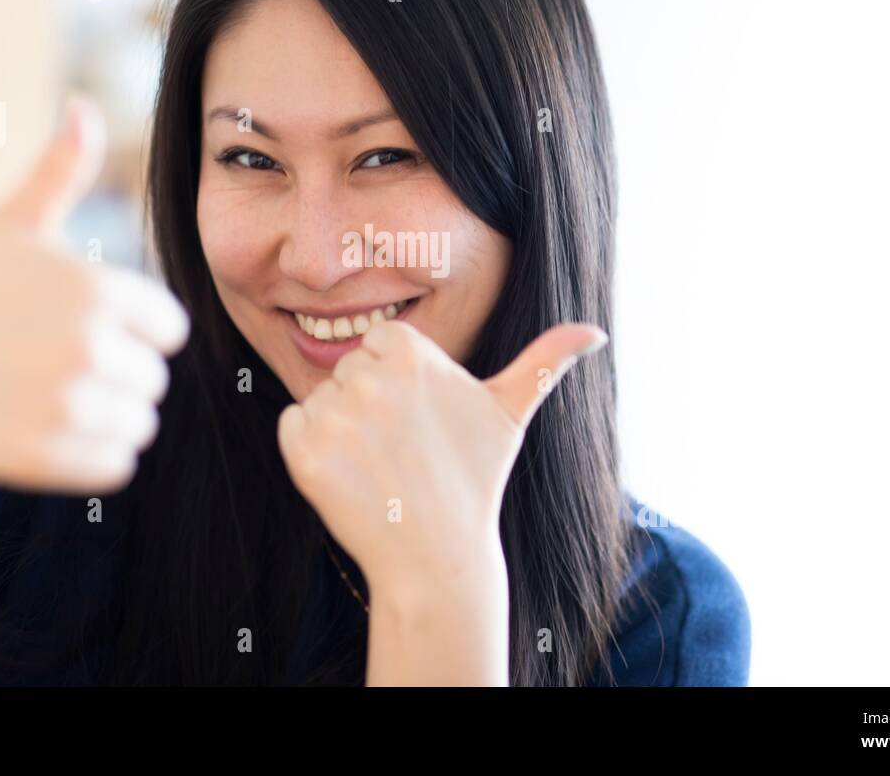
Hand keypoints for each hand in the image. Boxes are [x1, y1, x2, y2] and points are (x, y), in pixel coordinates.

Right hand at [0, 97, 187, 492]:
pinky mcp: (42, 459)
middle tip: (51, 362)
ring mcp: (66, 405)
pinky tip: (43, 428)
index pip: (170, 328)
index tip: (86, 326)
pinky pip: (115, 466)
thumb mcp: (9, 225)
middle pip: (153, 379)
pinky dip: (89, 456)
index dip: (134, 330)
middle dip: (115, 374)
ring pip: (138, 425)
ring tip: (46, 394)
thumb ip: (60, 172)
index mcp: (97, 287)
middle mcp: (90, 345)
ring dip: (104, 417)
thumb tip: (83, 106)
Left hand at [276, 319, 606, 599]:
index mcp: (409, 352)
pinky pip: (293, 426)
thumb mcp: (509, 413)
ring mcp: (334, 416)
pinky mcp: (303, 453)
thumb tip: (595, 331)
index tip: (419, 417)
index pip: (378, 342)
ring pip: (321, 399)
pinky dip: (312, 449)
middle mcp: (368, 376)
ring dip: (342, 429)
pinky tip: (350, 475)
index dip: (396, 380)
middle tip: (403, 447)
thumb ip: (544, 360)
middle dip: (369, 404)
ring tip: (380, 465)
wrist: (435, 557)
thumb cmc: (474, 479)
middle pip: (348, 369)